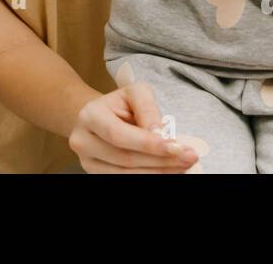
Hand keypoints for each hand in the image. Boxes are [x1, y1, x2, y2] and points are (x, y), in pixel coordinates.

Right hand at [69, 82, 198, 172]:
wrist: (98, 117)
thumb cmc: (120, 104)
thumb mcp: (135, 93)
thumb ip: (148, 109)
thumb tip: (161, 134)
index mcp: (90, 116)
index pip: (119, 135)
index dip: (148, 144)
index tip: (177, 147)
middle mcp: (83, 141)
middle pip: (125, 158)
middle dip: (160, 160)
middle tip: (189, 157)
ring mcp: (87, 161)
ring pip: (125, 174)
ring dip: (158, 172)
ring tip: (183, 166)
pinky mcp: (95, 174)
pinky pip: (123, 179)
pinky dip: (149, 176)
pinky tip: (167, 171)